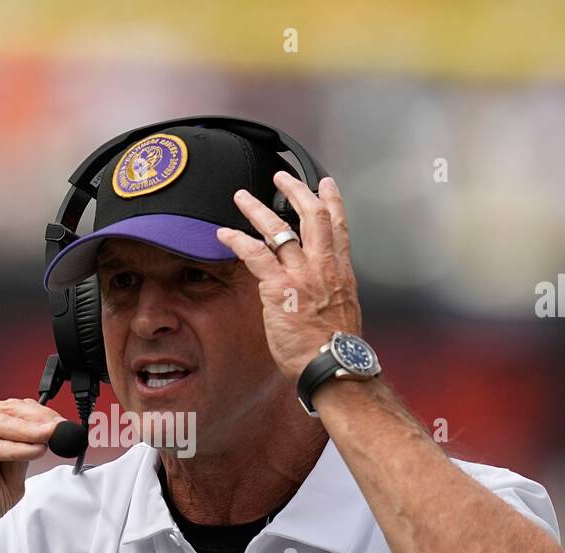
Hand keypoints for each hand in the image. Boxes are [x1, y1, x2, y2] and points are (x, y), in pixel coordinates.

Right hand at [0, 399, 64, 552]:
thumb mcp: (6, 481)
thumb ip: (21, 459)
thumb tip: (44, 443)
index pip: (16, 410)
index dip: (43, 417)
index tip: (66, 427)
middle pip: (9, 412)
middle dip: (40, 421)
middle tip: (64, 429)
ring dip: (28, 432)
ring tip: (52, 436)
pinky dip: (10, 448)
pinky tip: (30, 450)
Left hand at [215, 171, 362, 380]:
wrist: (332, 364)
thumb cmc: (335, 348)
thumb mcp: (341, 311)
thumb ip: (327, 292)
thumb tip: (314, 291)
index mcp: (340, 271)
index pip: (338, 226)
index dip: (332, 201)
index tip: (325, 185)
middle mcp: (323, 265)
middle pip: (312, 214)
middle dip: (296, 190)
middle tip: (281, 176)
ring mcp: (301, 273)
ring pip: (278, 228)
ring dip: (256, 209)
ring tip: (242, 197)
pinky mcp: (278, 286)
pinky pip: (254, 254)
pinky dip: (237, 240)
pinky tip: (223, 233)